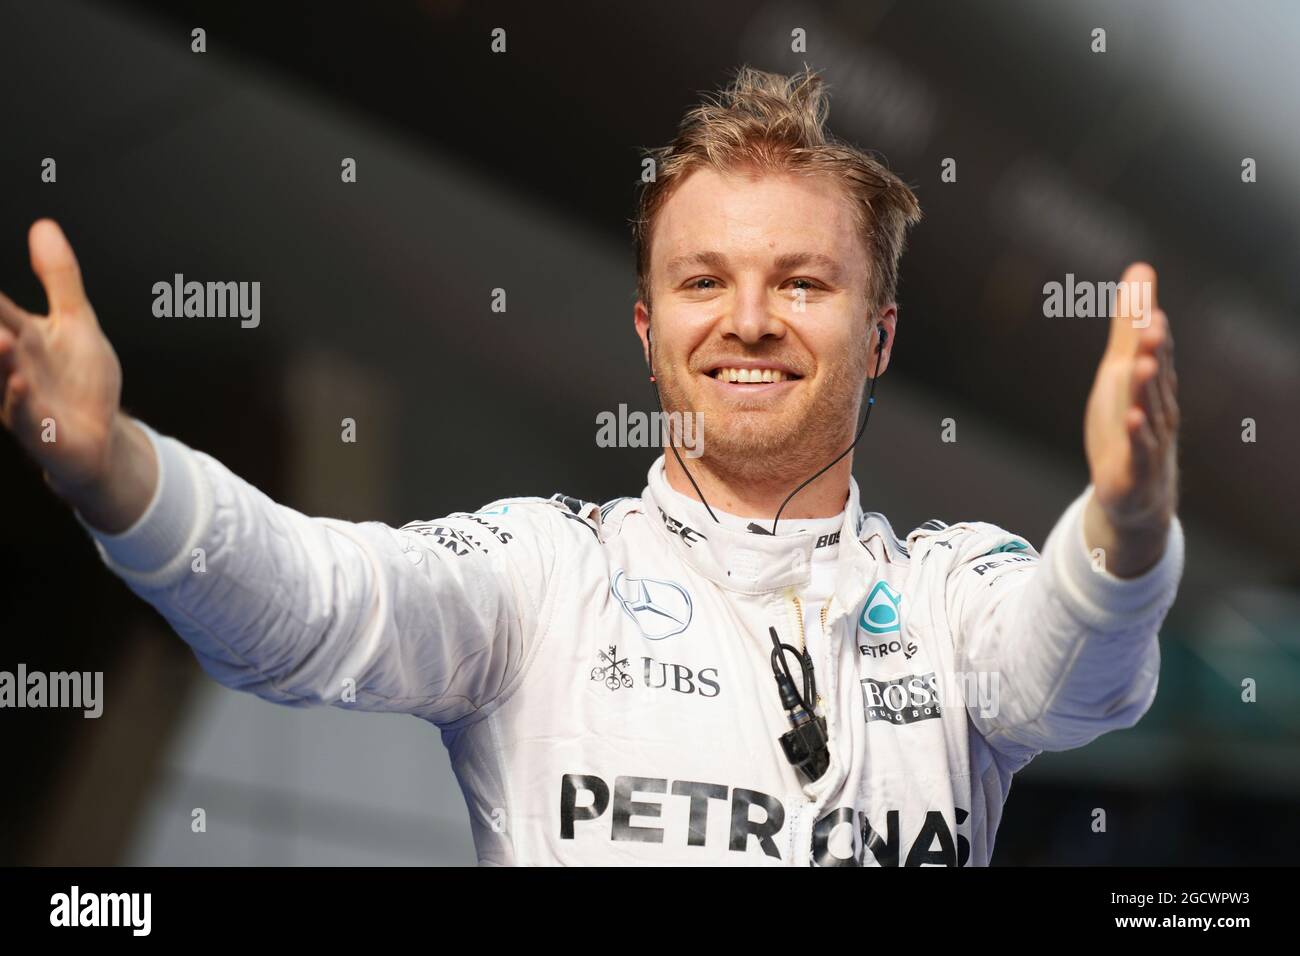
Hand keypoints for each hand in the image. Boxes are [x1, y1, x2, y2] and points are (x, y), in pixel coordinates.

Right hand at [1, 220, 153, 531]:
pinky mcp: (38, 428)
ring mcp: (22, 396)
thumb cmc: (83, 382)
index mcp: (19, 334)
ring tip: (1, 338)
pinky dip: (21, 398)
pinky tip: (23, 383)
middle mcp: (12, 364)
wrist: (101, 438)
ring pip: (2, 375)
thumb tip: (43, 226)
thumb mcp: (77, 321)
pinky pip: (25, 413)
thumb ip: (59, 277)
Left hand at [1082, 262, 1178, 576]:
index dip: (1152, 331)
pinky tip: (1132, 419)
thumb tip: (1140, 270)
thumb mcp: (1122, 370)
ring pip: (1149, 410)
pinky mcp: (1135, 469)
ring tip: (1143, 363)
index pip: (1156, 354)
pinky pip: (1138, 449)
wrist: (1135, 493)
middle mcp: (1157, 409)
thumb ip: (1129, 324)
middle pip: (1155, 377)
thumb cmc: (1129, 423)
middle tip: (1153, 322)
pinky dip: (1137, 435)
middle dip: (1155, 350)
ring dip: (1147, 387)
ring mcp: (1149, 440)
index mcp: (1153, 386)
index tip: (1150, 305)